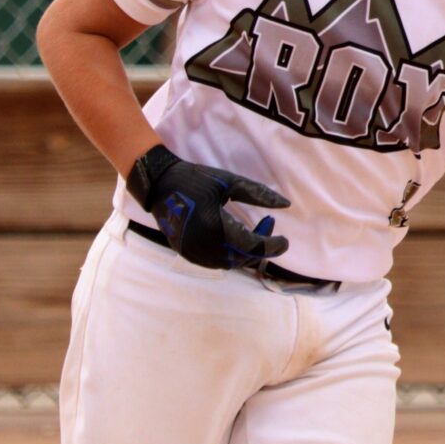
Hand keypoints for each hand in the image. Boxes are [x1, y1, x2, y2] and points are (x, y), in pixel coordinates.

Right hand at [127, 143, 290, 270]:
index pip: (252, 246)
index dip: (272, 246)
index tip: (285, 240)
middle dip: (261, 247)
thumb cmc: (196, 179)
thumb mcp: (229, 181)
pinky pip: (216, 262)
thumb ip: (258, 194)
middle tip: (268, 225)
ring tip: (254, 232)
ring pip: (230, 264)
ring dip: (246, 252)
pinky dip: (231, 254)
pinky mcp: (187, 254)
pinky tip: (236, 238)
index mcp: (215, 226)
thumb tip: (285, 205)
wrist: (159, 184)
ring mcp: (194, 253)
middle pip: (243, 258)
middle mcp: (204, 245)